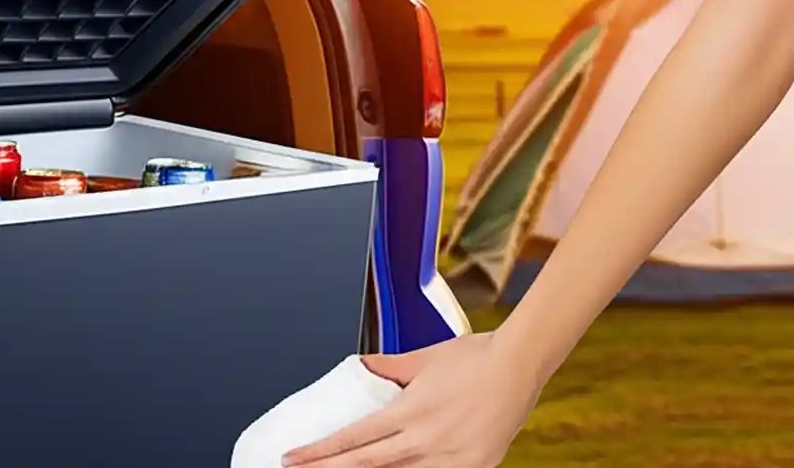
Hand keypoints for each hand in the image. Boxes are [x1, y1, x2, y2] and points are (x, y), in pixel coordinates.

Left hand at [281, 331, 542, 467]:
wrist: (520, 365)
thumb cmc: (473, 357)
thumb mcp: (421, 358)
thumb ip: (386, 367)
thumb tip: (359, 366)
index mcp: (409, 412)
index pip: (353, 439)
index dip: (320, 452)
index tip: (294, 458)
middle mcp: (426, 440)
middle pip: (367, 465)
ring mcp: (452, 459)